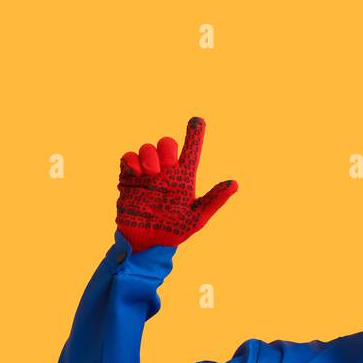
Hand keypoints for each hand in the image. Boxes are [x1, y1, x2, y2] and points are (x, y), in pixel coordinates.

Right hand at [115, 115, 238, 252]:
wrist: (146, 242)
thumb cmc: (174, 231)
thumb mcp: (196, 218)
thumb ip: (214, 200)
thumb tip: (234, 183)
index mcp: (183, 177)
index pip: (191, 150)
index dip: (195, 134)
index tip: (198, 121)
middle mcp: (166, 171)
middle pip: (166, 144)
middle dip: (166, 148)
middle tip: (166, 165)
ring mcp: (146, 173)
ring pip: (147, 148)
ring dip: (149, 156)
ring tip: (151, 173)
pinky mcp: (129, 177)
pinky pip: (128, 157)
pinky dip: (131, 160)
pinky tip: (137, 173)